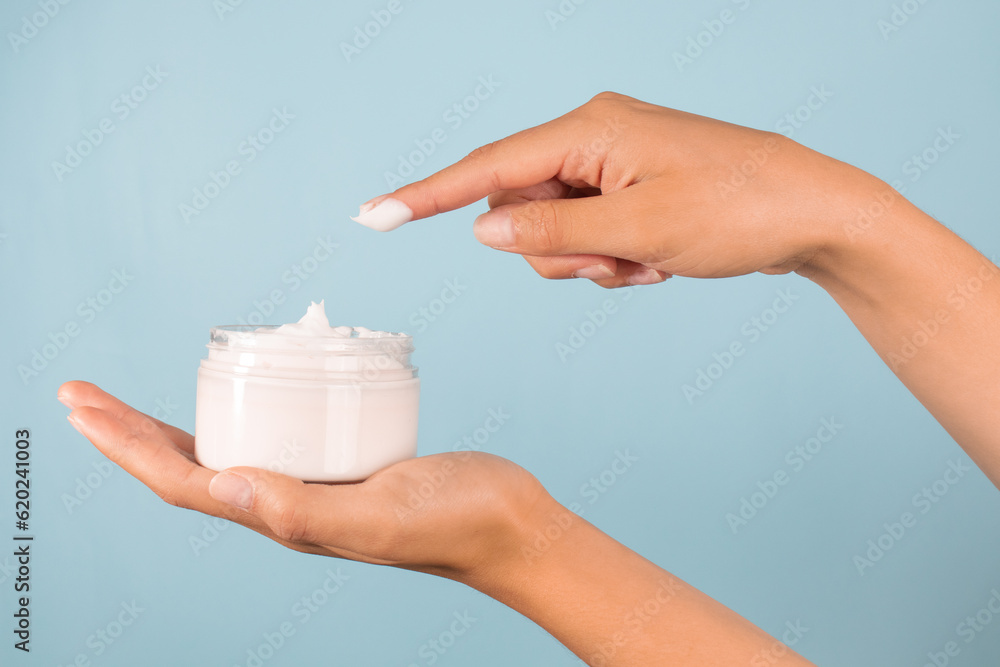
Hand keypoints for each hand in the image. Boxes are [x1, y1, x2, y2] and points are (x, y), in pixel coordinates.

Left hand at [57, 381, 554, 579]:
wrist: (510, 524)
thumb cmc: (455, 524)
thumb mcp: (379, 519)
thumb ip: (303, 511)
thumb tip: (221, 485)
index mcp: (283, 517)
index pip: (182, 481)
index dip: (124, 445)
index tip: (79, 404)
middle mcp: (287, 502)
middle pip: (188, 467)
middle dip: (127, 434)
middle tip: (82, 394)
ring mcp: (314, 484)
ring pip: (226, 452)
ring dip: (172, 429)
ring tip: (136, 403)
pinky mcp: (344, 463)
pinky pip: (275, 435)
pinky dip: (242, 413)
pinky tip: (245, 393)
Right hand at [353, 91, 883, 287]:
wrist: (812, 213)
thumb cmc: (738, 208)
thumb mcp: (640, 229)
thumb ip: (553, 229)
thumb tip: (485, 227)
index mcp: (589, 130)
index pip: (488, 167)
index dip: (427, 196)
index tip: (373, 214)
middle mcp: (593, 140)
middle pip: (523, 211)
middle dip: (561, 251)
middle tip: (621, 259)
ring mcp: (612, 167)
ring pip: (554, 233)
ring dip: (593, 262)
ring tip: (650, 258)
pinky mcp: (629, 191)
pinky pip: (589, 238)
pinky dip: (615, 261)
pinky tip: (661, 259)